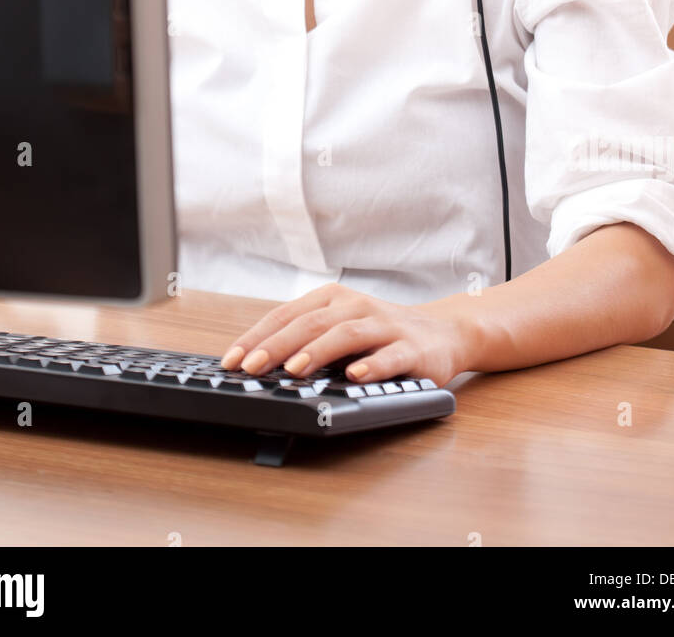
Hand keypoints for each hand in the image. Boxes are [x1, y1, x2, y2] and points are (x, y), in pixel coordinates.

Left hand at [219, 282, 475, 387]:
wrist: (442, 333)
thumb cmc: (379, 335)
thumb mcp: (339, 330)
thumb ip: (307, 341)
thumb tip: (256, 364)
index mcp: (333, 299)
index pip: (287, 316)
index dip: (257, 337)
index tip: (231, 359)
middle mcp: (356, 306)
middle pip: (311, 323)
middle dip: (278, 345)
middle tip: (251, 367)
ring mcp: (385, 325)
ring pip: (347, 334)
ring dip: (318, 351)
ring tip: (294, 369)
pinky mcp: (412, 348)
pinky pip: (390, 356)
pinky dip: (371, 365)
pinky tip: (354, 375)